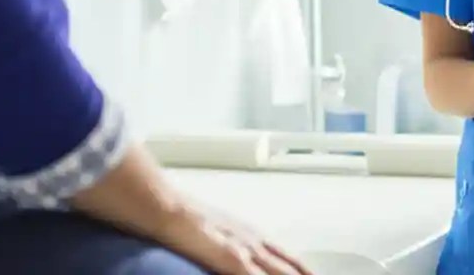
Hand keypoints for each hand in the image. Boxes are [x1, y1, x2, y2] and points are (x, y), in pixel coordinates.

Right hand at [153, 202, 312, 274]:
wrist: (169, 206)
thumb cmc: (185, 217)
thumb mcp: (218, 232)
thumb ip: (234, 245)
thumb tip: (240, 255)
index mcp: (253, 236)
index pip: (289, 258)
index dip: (304, 270)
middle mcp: (255, 242)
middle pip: (291, 268)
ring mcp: (246, 251)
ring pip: (282, 273)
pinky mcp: (233, 260)